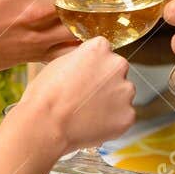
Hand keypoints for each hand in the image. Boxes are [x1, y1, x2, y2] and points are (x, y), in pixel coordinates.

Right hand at [14, 38, 134, 152]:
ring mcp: (125, 91)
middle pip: (116, 71)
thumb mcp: (60, 63)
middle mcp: (118, 65)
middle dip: (105, 82)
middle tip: (86, 96)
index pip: (104, 51)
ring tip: (87, 112)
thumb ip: (82, 59)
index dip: (92, 66)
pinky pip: (123, 115)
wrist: (46, 125)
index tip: (84, 75)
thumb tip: (88, 66)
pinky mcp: (128, 115)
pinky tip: (93, 123)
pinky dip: (112, 121)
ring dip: (111, 101)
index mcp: (100, 48)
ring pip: (122, 94)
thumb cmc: (46, 95)